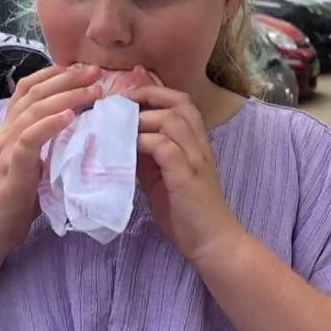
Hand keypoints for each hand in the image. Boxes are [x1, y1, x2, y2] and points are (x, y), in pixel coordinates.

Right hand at [0, 63, 103, 251]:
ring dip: (66, 97)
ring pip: (34, 111)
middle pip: (34, 93)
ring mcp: (6, 148)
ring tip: (93, 91)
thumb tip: (83, 130)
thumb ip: (51, 145)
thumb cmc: (15, 199)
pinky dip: (50, 124)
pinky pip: (29, 139)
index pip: (27, 89)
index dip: (53, 74)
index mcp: (11, 129)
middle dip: (67, 79)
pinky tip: (69, 117)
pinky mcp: (11, 168)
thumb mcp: (36, 164)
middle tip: (96, 72)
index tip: (82, 68)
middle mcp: (6, 132)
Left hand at [122, 85, 244, 263]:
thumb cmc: (186, 211)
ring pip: (171, 120)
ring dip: (142, 118)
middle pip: (178, 102)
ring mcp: (195, 159)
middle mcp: (199, 145)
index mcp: (196, 142)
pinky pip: (165, 147)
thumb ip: (148, 156)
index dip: (154, 89)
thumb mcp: (162, 176)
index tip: (127, 89)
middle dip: (146, 95)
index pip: (181, 101)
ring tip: (119, 126)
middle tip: (118, 102)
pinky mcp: (187, 177)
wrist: (212, 241)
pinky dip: (144, 142)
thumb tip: (121, 137)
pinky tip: (127, 148)